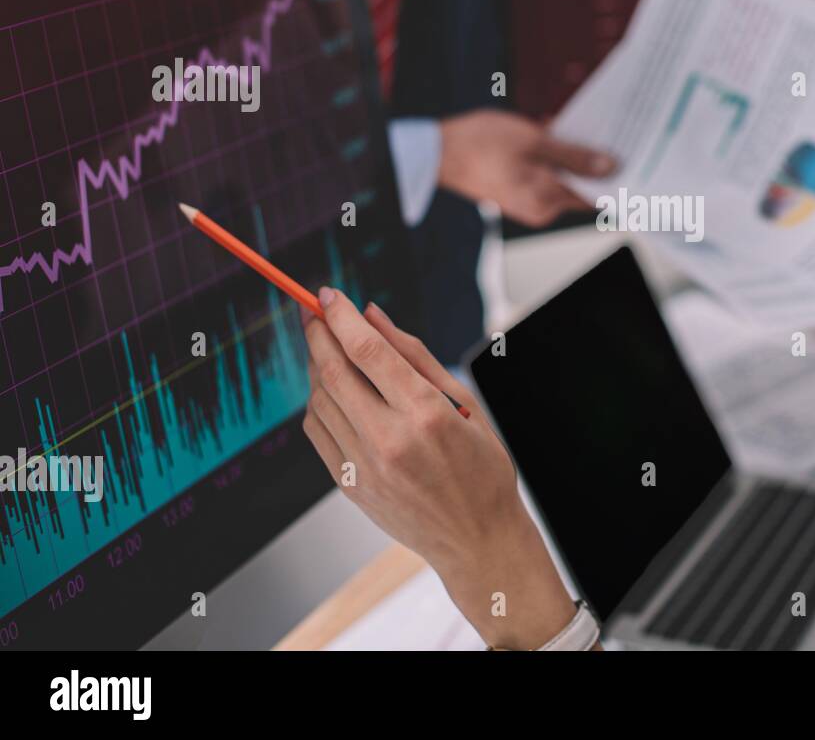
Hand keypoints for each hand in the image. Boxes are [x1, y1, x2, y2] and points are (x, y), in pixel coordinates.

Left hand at [299, 290, 579, 648]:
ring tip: (329, 351)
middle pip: (333, 372)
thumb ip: (415, 355)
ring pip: (319, 401)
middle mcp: (390, 440)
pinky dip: (318, 404)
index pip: (367, 351)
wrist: (477, 539)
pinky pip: (318, 433)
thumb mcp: (464, 402)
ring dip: (316, 367)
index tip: (328, 294)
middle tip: (313, 311)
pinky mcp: (350, 487)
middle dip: (317, 333)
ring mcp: (365, 467)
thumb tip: (374, 316)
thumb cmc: (482, 468)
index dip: (340, 316)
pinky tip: (332, 392)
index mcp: (426, 415)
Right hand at [437, 109, 615, 226]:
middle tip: (618, 134)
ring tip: (585, 125)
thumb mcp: (534, 142)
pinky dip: (552, 155)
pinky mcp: (516, 189)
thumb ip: (574, 156)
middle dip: (596, 160)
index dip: (617, 179)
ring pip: (563, 176)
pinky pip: (545, 173)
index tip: (638, 162)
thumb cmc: (478, 144)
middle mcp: (540, 208)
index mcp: (546, 201)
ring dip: (572, 154)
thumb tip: (609, 167)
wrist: (435, 151)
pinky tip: (555, 130)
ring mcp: (527, 200)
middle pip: (580, 185)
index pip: (594, 196)